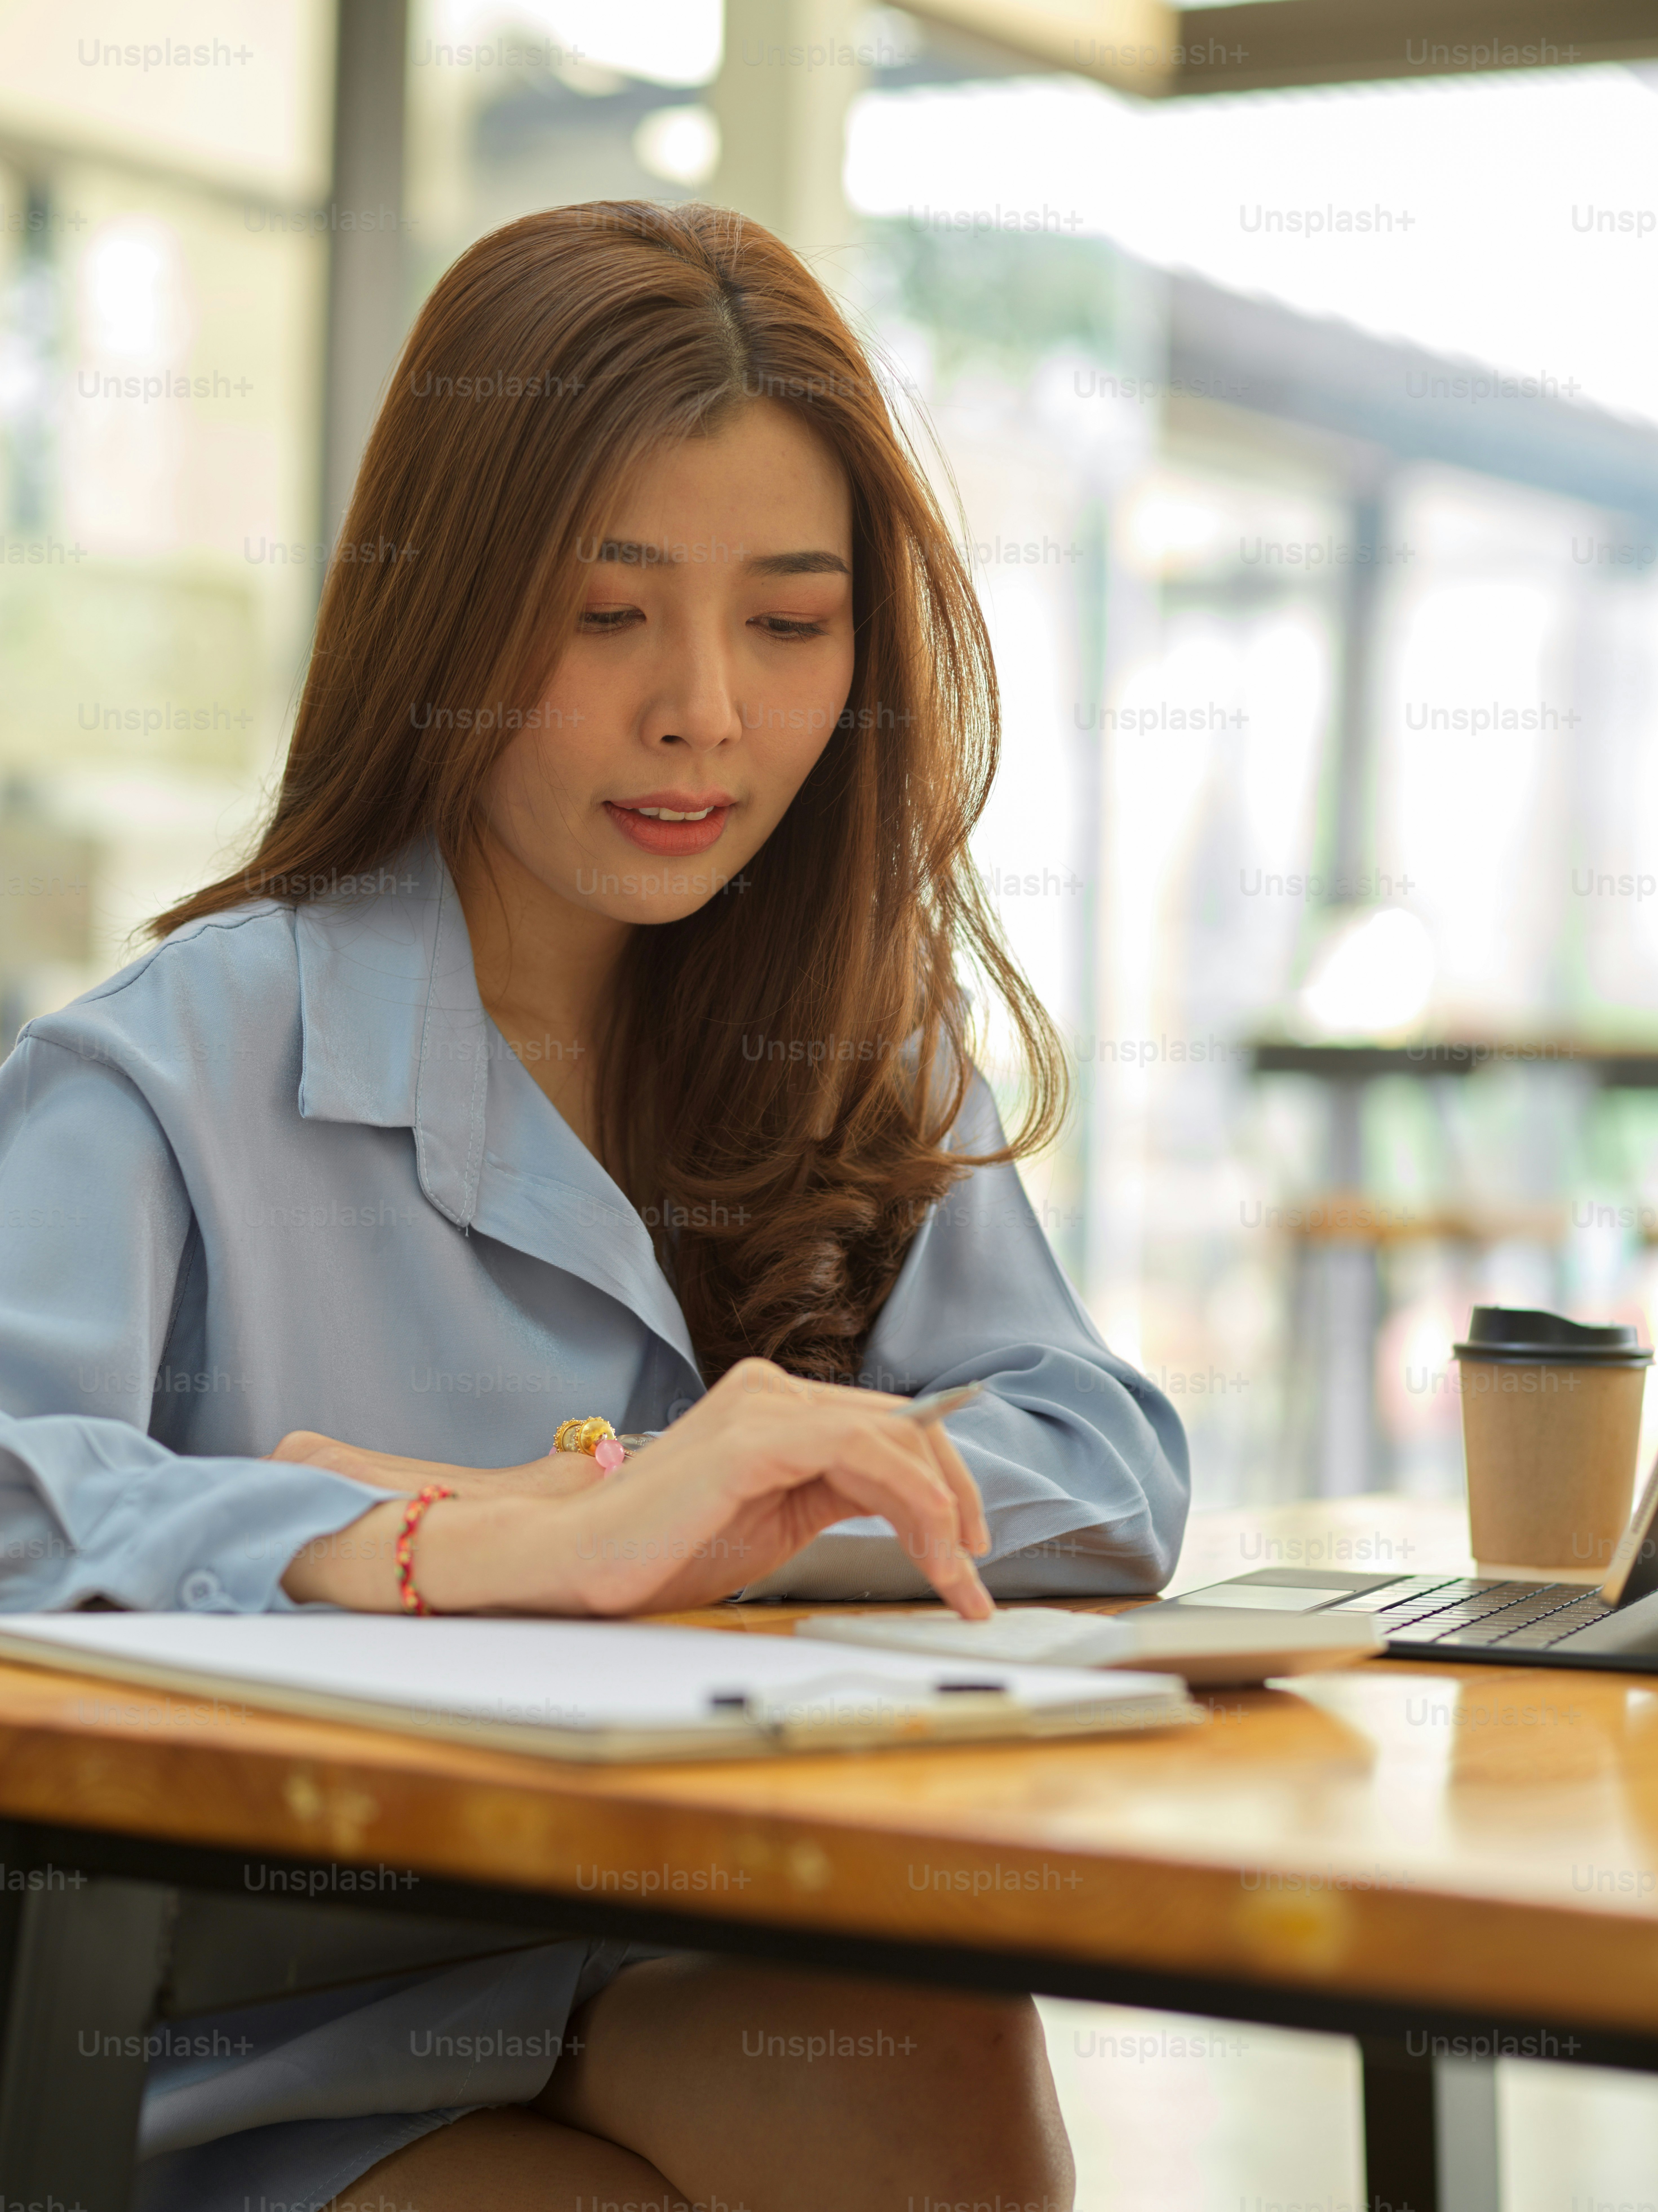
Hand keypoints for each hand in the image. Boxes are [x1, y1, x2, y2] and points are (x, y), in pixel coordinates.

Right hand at [278, 1362, 992, 1618]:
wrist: (576, 1560)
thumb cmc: (665, 1547)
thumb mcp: (778, 1519)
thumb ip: (837, 1493)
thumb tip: (911, 1504)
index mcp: (776, 1406)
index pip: (886, 1427)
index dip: (941, 1481)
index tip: (969, 1547)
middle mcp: (771, 1390)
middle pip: (901, 1426)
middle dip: (954, 1499)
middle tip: (976, 1571)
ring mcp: (760, 1407)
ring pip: (890, 1438)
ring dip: (941, 1510)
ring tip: (958, 1576)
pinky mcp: (751, 1440)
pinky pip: (859, 1452)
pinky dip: (911, 1496)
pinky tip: (933, 1542)